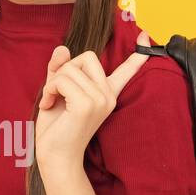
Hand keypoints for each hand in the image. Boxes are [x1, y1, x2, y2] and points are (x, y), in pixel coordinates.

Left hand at [34, 30, 150, 177]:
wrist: (54, 156)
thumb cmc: (55, 127)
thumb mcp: (56, 92)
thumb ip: (60, 69)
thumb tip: (62, 48)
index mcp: (106, 94)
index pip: (125, 71)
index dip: (136, 56)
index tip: (147, 38)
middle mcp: (107, 96)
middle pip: (87, 56)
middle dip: (65, 69)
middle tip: (57, 92)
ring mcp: (100, 100)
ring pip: (70, 68)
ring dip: (53, 83)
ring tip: (51, 101)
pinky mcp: (87, 104)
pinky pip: (62, 79)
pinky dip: (49, 89)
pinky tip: (48, 105)